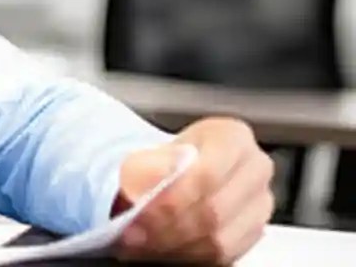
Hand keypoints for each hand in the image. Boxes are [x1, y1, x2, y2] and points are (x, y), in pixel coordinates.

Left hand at [115, 117, 273, 263]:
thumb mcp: (149, 152)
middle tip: (133, 235)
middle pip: (213, 210)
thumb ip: (147, 166)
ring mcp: (259, 204)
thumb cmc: (166, 159)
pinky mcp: (254, 234)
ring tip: (140, 244)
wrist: (178, 172)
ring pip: (219, 238)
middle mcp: (255, 169)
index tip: (140, 211)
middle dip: (167, 227)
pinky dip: (187, 256)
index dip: (172, 199)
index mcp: (233, 137)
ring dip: (174, 246)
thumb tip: (148, 183)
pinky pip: (223, 255)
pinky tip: (160, 251)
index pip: (206, 175)